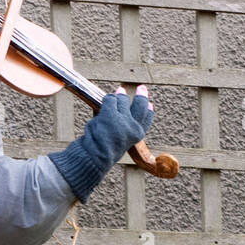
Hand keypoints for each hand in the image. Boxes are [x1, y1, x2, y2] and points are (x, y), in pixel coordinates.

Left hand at [49, 85, 154, 201]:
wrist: (94, 157)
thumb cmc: (102, 151)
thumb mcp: (118, 141)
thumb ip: (123, 127)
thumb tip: (122, 104)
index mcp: (137, 135)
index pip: (146, 119)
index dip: (148, 111)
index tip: (150, 105)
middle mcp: (133, 126)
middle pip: (140, 106)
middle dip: (141, 96)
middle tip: (141, 88)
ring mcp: (122, 119)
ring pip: (122, 100)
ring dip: (117, 98)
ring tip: (113, 97)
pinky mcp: (110, 114)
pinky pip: (109, 100)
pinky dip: (107, 99)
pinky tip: (104, 101)